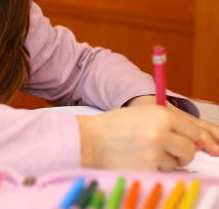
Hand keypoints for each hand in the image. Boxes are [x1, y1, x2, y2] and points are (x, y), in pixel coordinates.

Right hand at [76, 105, 216, 170]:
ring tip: (145, 154)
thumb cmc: (114, 127)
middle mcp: (161, 132)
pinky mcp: (148, 167)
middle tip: (168, 152)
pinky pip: (163, 172)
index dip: (194, 140)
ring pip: (177, 163)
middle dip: (182, 153)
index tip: (193, 145)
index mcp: (162, 115)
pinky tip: (138, 160)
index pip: (194, 131)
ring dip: (166, 161)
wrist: (89, 139)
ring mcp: (155, 151)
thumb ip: (168, 124)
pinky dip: (154, 169)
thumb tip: (199, 142)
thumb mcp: (142, 115)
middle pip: (190, 149)